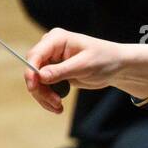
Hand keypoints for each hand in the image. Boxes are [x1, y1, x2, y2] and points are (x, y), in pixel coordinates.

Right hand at [23, 29, 147, 113]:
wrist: (117, 66)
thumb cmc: (105, 59)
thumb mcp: (84, 66)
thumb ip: (61, 71)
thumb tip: (40, 76)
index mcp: (57, 39)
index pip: (35, 55)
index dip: (30, 71)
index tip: (34, 87)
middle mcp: (50, 48)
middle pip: (32, 70)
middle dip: (40, 89)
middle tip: (56, 102)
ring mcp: (51, 60)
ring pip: (36, 81)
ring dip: (44, 97)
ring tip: (58, 107)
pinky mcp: (54, 72)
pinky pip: (43, 87)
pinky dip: (48, 98)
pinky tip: (58, 106)